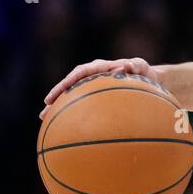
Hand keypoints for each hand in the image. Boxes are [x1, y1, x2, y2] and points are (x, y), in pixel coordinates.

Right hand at [40, 58, 163, 118]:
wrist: (148, 77)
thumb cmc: (144, 71)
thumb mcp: (141, 66)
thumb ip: (134, 65)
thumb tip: (126, 65)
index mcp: (100, 67)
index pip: (80, 73)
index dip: (68, 82)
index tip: (60, 91)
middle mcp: (92, 75)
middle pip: (69, 85)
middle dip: (56, 95)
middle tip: (44, 111)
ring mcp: (92, 85)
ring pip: (72, 95)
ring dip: (59, 106)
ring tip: (45, 119)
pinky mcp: (95, 93)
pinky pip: (81, 102)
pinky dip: (71, 113)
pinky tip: (65, 128)